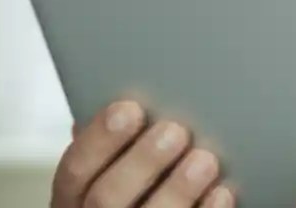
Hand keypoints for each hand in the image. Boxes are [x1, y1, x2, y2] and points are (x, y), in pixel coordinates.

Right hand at [52, 100, 233, 207]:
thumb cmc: (132, 192)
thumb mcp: (106, 170)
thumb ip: (108, 145)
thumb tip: (108, 97)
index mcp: (73, 200)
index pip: (73, 171)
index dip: (99, 139)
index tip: (129, 108)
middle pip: (105, 199)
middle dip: (141, 161)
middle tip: (174, 130)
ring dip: (176, 189)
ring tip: (204, 159)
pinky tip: (221, 192)